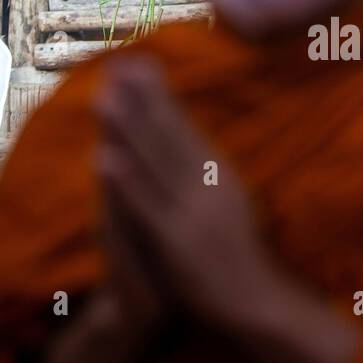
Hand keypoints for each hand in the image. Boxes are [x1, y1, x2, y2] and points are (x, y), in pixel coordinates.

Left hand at [93, 55, 287, 331]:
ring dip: (128, 127)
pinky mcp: (176, 239)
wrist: (259, 302)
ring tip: (103, 95)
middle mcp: (208, 184)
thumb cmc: (241, 256)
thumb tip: (195, 143)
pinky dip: (126, 180)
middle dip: (141, 97)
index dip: (160, 94)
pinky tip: (105, 156)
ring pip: (154, 163)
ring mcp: (192, 210)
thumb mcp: (232, 203)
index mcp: (221, 174)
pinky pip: (146, 206)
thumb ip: (212, 175)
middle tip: (117, 61)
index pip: (186, 126)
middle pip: (169, 134)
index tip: (141, 61)